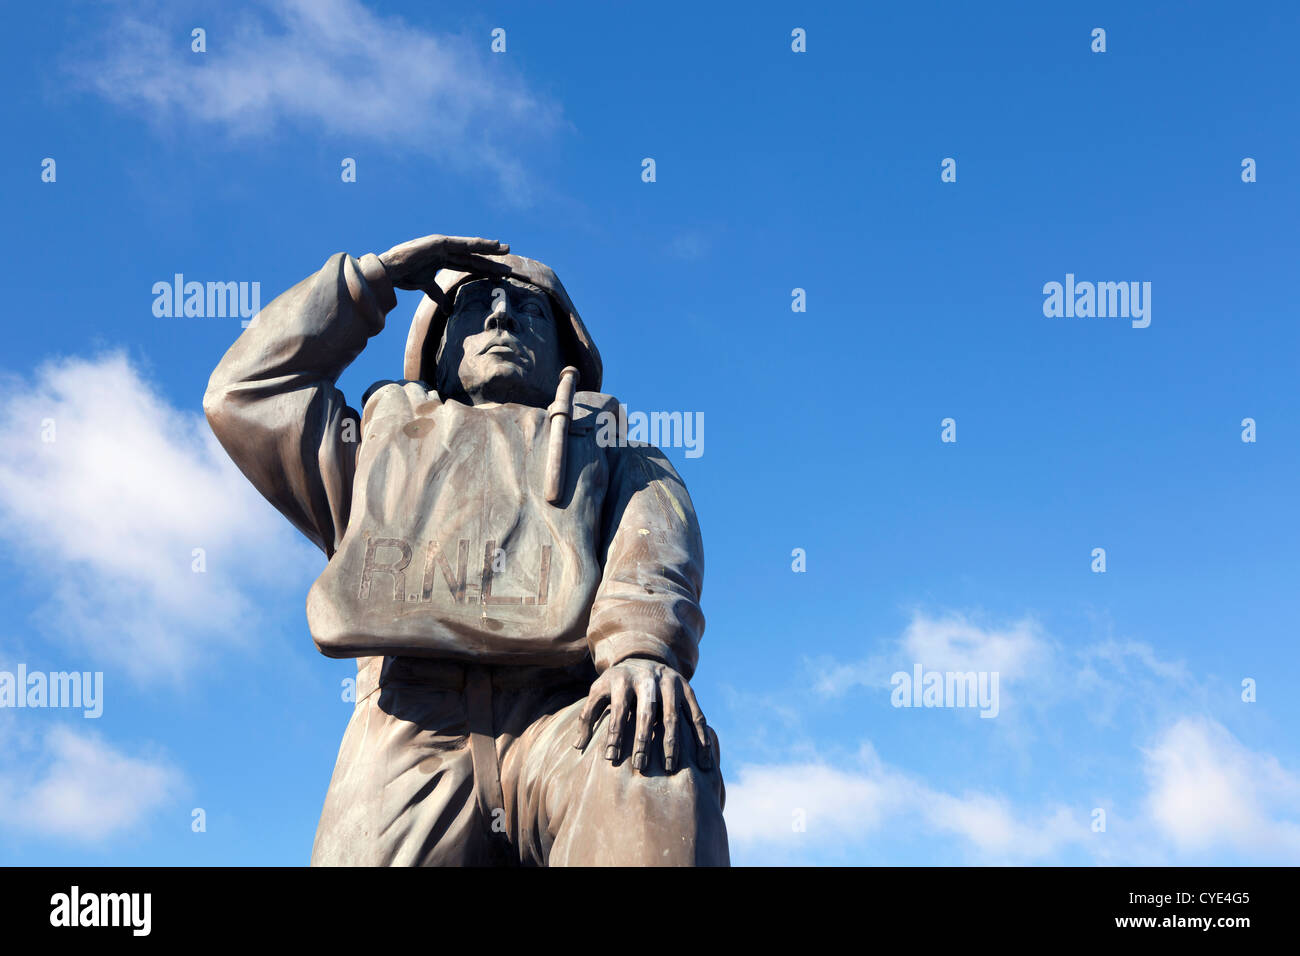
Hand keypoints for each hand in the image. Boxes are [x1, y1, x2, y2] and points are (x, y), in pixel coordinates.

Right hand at [376, 234, 511, 290]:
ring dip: (488, 248)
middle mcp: (444, 250)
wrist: (387, 272)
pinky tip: (489, 244)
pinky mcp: (437, 243)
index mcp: (442, 259)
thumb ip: (438, 295)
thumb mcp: (426, 286)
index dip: (484, 269)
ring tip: (505, 249)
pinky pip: (460, 244)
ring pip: (470, 248)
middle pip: (473, 256)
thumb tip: (447, 309)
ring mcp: (441, 245)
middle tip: (509, 262)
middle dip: (491, 260)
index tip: (499, 273)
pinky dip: (476, 243)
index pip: (468, 264)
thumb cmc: (403, 276)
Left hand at [573, 658, 712, 774]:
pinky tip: (702, 758)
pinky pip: (695, 714)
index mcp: (623, 678)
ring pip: (672, 714)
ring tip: (670, 767)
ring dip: (672, 742)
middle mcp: (648, 678)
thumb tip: (578, 746)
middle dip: (643, 740)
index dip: (614, 734)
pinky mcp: (687, 688)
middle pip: (646, 712)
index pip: (618, 709)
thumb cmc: (616, 684)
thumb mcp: (598, 691)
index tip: (611, 758)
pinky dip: (700, 736)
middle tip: (640, 765)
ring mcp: (670, 682)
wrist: (642, 656)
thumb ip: (588, 715)